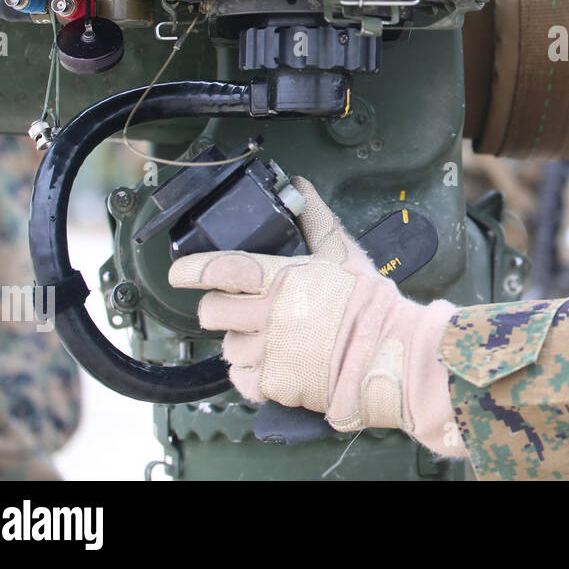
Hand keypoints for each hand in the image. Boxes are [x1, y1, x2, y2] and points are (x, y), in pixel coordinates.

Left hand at [168, 177, 463, 455]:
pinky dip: (249, 372)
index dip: (192, 270)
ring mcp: (268, 352)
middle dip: (220, 309)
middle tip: (239, 308)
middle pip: (212, 313)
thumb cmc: (368, 302)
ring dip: (240, 341)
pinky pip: (239, 378)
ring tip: (267, 337)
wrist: (389, 353)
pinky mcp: (272, 384)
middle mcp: (268, 315)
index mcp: (282, 279)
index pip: (222, 270)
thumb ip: (314, 218)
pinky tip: (269, 361)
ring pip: (226, 347)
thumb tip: (298, 185)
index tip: (179, 273)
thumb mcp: (342, 252)